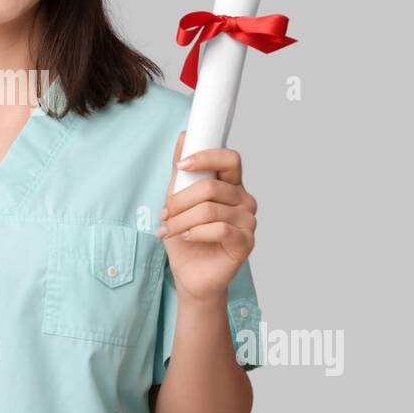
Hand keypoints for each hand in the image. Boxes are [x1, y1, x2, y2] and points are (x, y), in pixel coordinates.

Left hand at [156, 130, 256, 305]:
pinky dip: (196, 232)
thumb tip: (184, 137)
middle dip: (180, 200)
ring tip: (168, 229)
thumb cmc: (186, 237)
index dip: (206, 157)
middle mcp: (244, 200)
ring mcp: (248, 221)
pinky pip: (219, 229)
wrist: (191, 275)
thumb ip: (182, 172)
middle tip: (165, 213)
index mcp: (231, 185)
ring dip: (181, 220)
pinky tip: (186, 237)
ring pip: (210, 210)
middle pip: (212, 187)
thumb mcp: (177, 201)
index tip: (181, 165)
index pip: (230, 159)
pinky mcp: (246, 242)